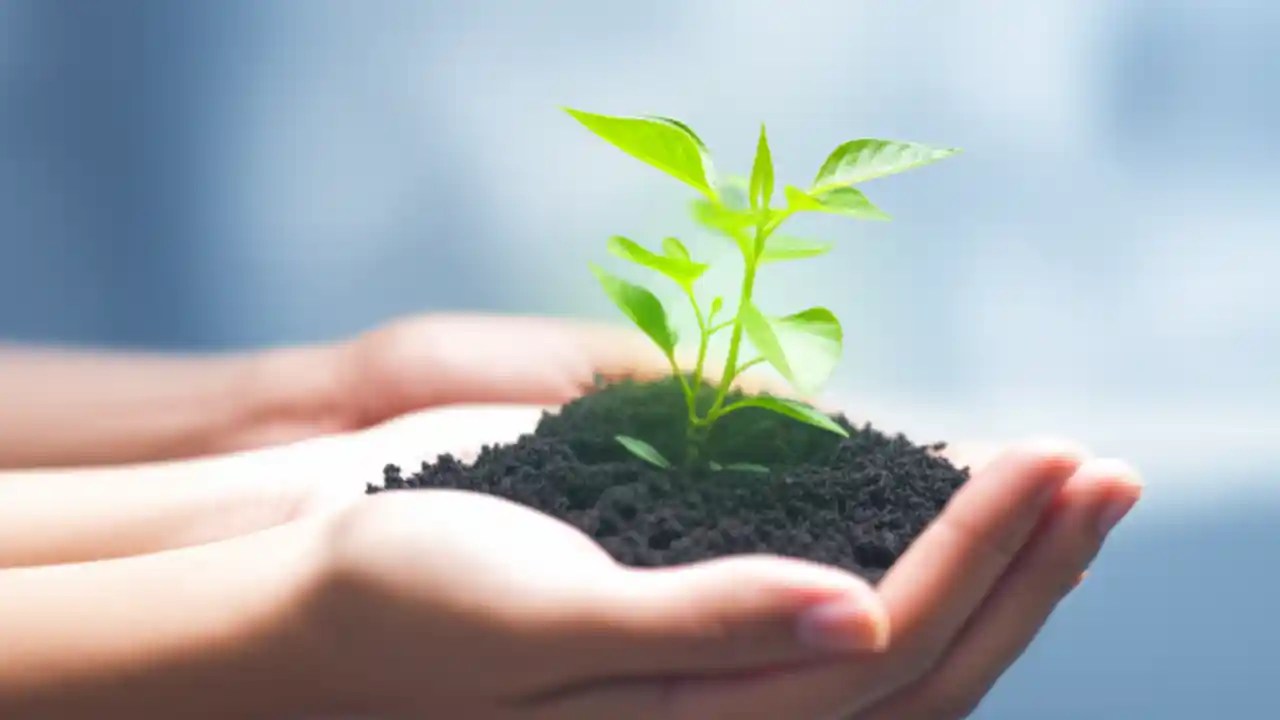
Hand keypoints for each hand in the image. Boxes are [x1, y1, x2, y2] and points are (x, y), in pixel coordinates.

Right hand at [299, 438, 1139, 718]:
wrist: (318, 610)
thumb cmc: (405, 607)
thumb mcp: (537, 619)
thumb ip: (695, 630)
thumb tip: (863, 615)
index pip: (890, 652)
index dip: (984, 557)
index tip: (1050, 456)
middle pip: (924, 666)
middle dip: (1025, 567)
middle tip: (1103, 469)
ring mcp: (715, 691)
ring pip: (898, 655)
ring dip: (992, 572)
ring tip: (1063, 495)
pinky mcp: (692, 647)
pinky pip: (839, 630)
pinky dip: (916, 572)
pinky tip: (947, 522)